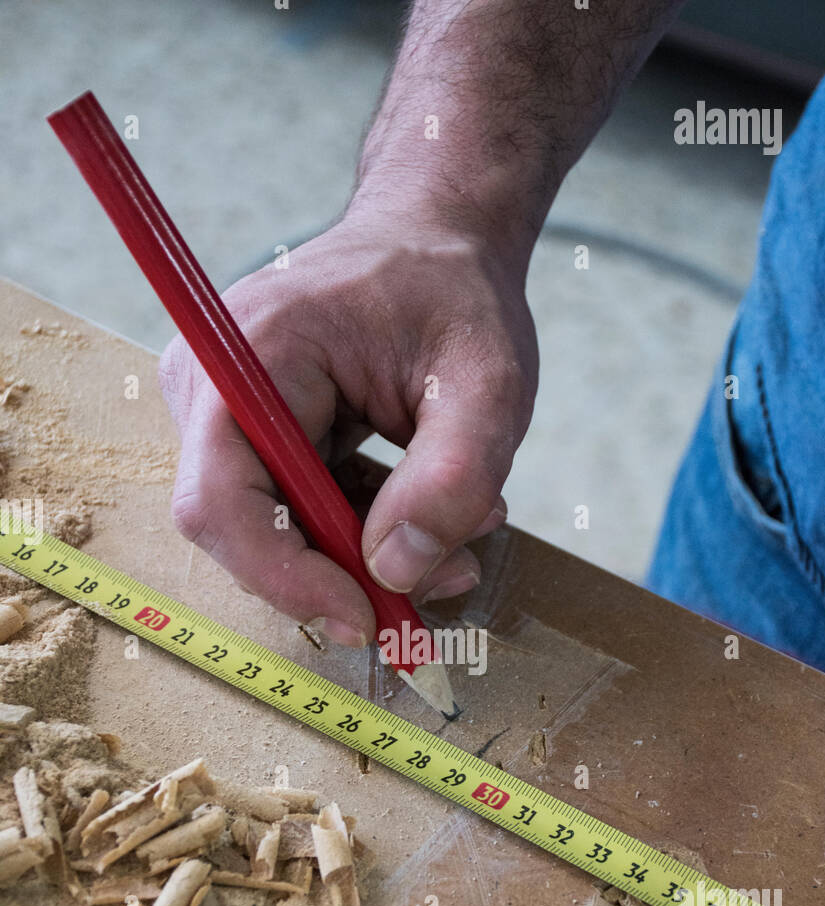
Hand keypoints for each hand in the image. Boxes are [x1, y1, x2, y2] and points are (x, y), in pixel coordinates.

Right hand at [159, 210, 537, 646]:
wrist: (436, 241)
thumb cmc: (454, 293)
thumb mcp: (487, 382)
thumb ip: (451, 478)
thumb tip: (394, 573)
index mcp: (251, 353)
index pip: (222, 500)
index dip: (284, 577)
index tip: (365, 618)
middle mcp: (211, 387)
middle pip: (244, 530)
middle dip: (342, 574)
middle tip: (442, 579)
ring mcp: (222, 415)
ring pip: (274, 534)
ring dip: (364, 558)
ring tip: (463, 533)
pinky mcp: (251, 439)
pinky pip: (293, 517)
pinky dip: (362, 534)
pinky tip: (430, 514)